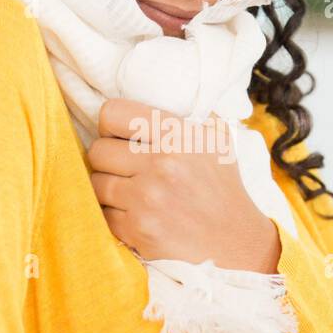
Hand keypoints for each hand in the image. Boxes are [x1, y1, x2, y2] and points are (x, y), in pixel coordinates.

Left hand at [88, 97, 280, 271]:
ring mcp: (147, 200)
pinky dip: (115, 215)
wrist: (236, 244)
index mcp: (178, 135)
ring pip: (96, 184)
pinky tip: (135, 215)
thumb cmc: (223, 188)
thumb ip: (188, 113)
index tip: (120, 137)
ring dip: (109, 189)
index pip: (112, 113)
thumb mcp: (217, 139)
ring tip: (130, 192)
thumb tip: (161, 88)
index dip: (111, 125)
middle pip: (98, 150)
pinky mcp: (138, 230)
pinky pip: (103, 214)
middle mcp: (161, 164)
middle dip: (108, 160)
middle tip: (124, 168)